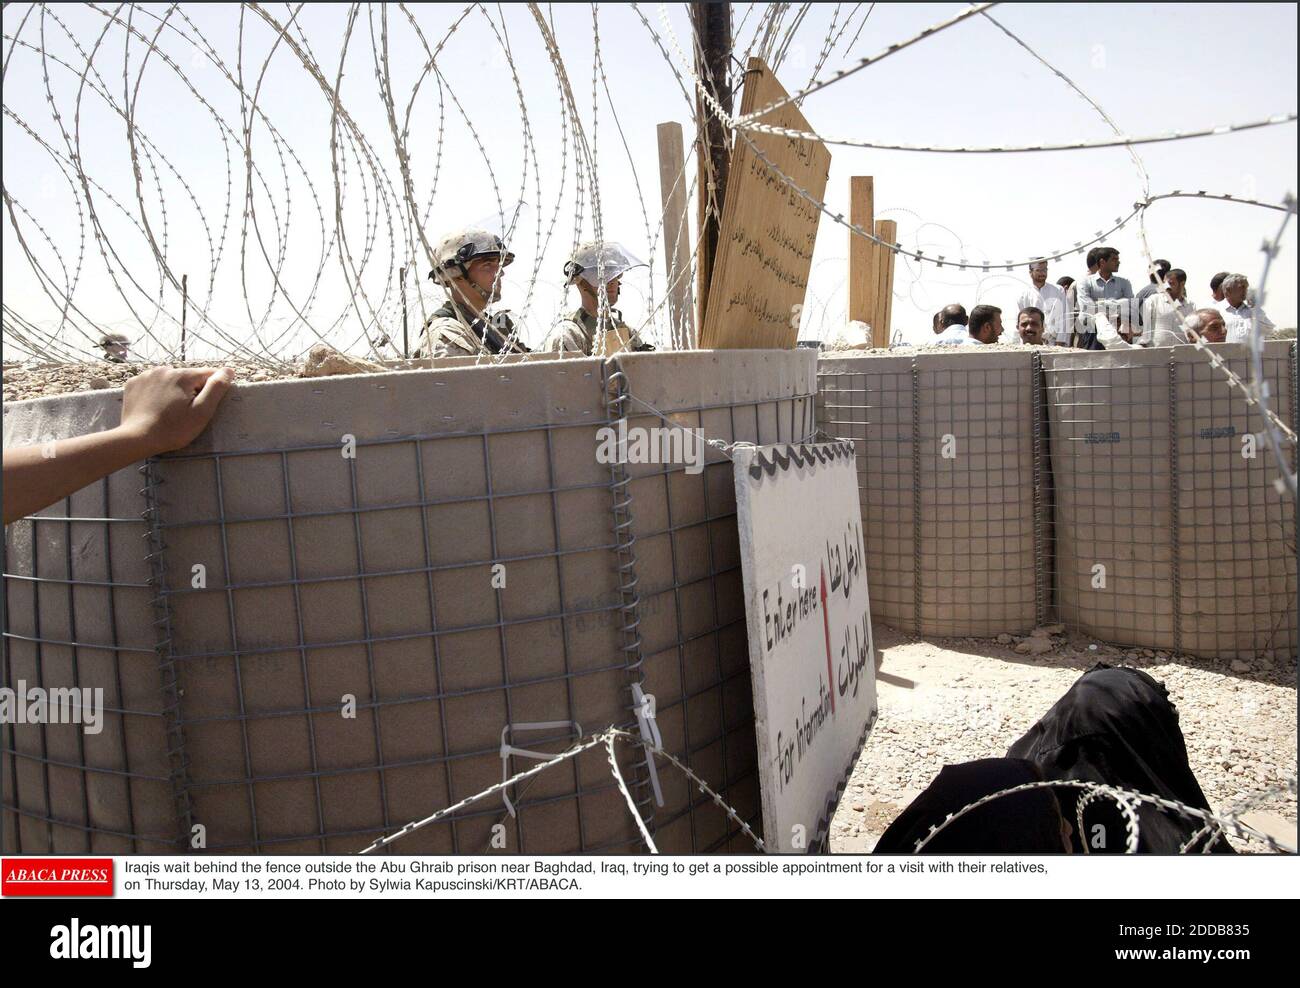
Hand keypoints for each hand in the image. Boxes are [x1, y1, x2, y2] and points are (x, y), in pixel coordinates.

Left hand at [118, 367, 234, 455]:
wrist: (136, 439)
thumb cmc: (173, 429)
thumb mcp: (201, 412)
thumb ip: (216, 389)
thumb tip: (228, 370)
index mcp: (182, 375)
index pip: (208, 374)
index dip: (211, 390)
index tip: (203, 407)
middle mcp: (164, 369)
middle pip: (188, 377)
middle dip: (191, 391)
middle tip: (185, 412)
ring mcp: (146, 375)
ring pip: (170, 379)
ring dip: (174, 390)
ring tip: (169, 410)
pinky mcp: (133, 383)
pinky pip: (152, 383)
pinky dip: (157, 392)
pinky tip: (155, 406)